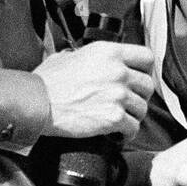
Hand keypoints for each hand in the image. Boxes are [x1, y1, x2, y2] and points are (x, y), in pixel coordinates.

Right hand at [34, 42, 154, 140]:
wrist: (38, 103)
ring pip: (143, 108)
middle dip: (139, 95)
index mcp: (108, 52)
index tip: (140, 76)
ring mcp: (117, 94)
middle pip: (148, 85)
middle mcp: (117, 71)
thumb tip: (88, 59)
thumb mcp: (68, 56)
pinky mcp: (113, 117)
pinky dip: (127, 132)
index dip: (145, 69)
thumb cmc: (48, 82)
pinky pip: (133, 127)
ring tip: (120, 117)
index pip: (146, 57)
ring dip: (133, 115)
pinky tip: (117, 132)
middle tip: (128, 101)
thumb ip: (86, 55)